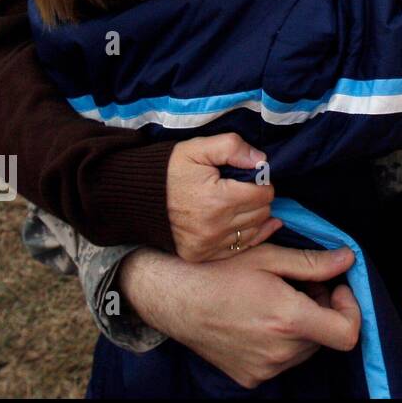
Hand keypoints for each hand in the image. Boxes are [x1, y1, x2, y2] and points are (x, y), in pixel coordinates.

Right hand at [120, 244, 361, 388]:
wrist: (174, 298)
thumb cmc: (219, 272)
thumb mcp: (268, 257)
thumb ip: (314, 263)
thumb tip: (348, 259)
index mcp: (287, 320)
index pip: (347, 333)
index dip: (351, 309)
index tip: (337, 287)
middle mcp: (279, 352)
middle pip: (326, 335)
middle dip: (322, 307)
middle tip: (300, 282)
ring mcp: (264, 369)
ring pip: (306, 347)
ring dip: (304, 323)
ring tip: (278, 297)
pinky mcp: (251, 377)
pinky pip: (284, 360)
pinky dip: (283, 339)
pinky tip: (262, 316)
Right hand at [167, 133, 280, 261]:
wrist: (138, 197)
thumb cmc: (171, 170)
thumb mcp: (199, 148)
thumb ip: (233, 147)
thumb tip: (262, 160)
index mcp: (217, 200)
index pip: (263, 194)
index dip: (263, 182)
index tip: (253, 177)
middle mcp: (214, 228)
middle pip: (261, 213)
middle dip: (260, 199)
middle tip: (247, 189)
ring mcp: (207, 245)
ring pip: (253, 231)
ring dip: (254, 217)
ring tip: (243, 204)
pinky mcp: (201, 255)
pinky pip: (239, 249)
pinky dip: (247, 236)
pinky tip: (251, 224)